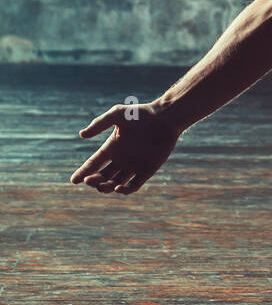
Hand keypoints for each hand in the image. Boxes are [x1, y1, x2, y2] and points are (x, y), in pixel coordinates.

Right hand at [70, 100, 185, 195]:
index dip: (83, 172)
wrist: (165, 118)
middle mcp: (121, 159)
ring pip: (115, 183)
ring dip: (107, 187)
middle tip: (90, 181)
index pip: (94, 163)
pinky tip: (118, 188)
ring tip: (104, 185)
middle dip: (94, 181)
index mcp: (112, 147)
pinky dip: (124, 190)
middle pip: (102, 176)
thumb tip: (82, 135)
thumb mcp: (117, 115)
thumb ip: (100, 123)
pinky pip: (133, 186)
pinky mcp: (147, 171)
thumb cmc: (141, 114)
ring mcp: (134, 166)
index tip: (73, 180)